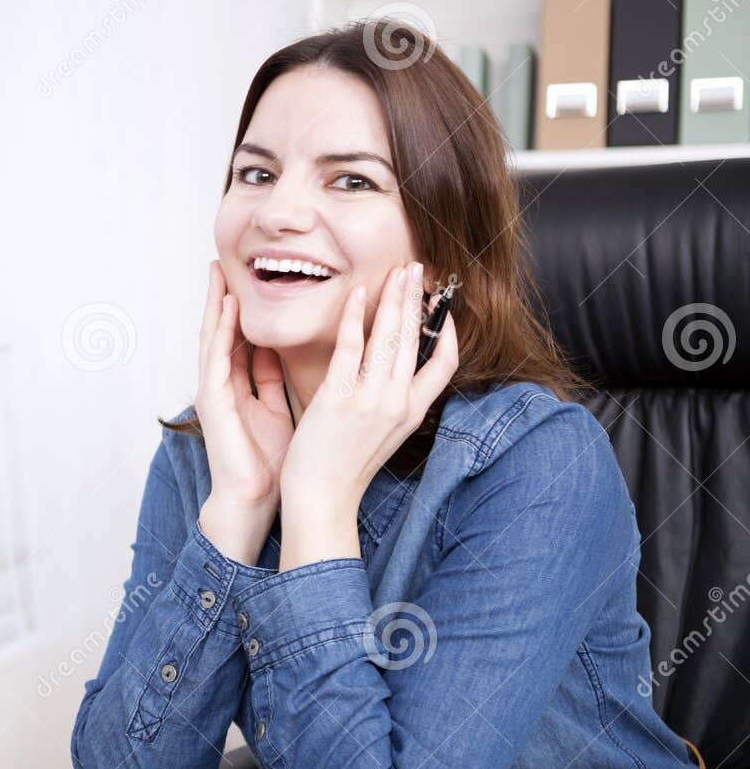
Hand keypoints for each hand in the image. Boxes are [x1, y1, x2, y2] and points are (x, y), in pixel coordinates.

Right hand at [195, 259, 293, 563]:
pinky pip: (215, 355)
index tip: (251, 279)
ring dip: (214, 303)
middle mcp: (221, 384)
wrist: (254, 498)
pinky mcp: (211, 399)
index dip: (243, 309)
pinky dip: (219, 328)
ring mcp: (212, 390)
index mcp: (239, 387)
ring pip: (212, 336)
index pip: (240, 338)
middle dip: (221, 297)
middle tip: (223, 261)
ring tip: (217, 270)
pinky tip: (224, 304)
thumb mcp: (279, 409)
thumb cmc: (270, 462)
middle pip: (221, 330)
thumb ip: (275, 379)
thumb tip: (284, 350)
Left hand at [277, 260, 458, 569]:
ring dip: (394, 297)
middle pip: (416, 339)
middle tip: (417, 268)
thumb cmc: (343, 469)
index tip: (442, 307)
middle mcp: (398, 403)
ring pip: (390, 336)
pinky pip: (352, 346)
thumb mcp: (382, 435)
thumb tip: (391, 374)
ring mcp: (370, 399)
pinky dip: (356, 315)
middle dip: (418, 299)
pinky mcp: (340, 397)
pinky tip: (357, 293)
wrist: (321, 499)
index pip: (445, 364)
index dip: (446, 331)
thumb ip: (392, 404)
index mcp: (411, 413)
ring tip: (397, 271)